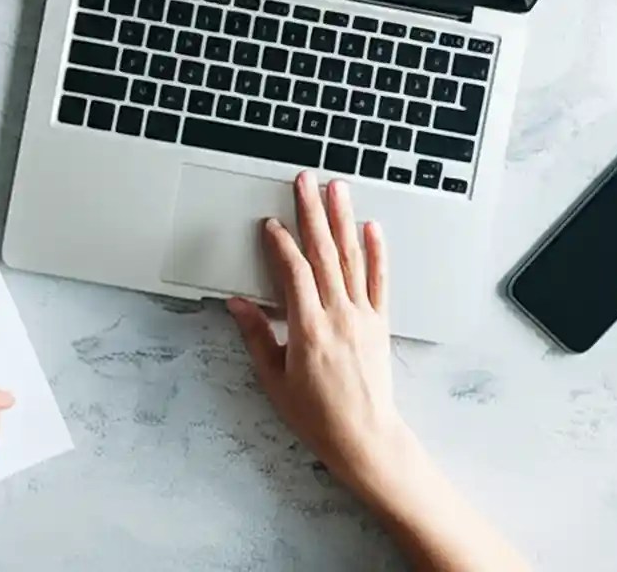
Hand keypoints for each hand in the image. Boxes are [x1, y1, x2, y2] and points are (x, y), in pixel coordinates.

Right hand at [227, 171, 405, 498]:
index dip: (281, 244)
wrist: (364, 436)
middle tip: (305, 181)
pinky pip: (379, 280)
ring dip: (343, 220)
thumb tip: (237, 304)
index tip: (270, 224)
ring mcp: (363, 317)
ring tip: (338, 189)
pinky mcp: (380, 323)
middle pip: (324, 253)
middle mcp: (339, 316)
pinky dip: (376, 251)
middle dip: (312, 213)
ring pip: (351, 258)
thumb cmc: (317, 414)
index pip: (293, 273)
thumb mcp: (274, 378)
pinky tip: (372, 227)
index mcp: (309, 330)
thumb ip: (256, 336)